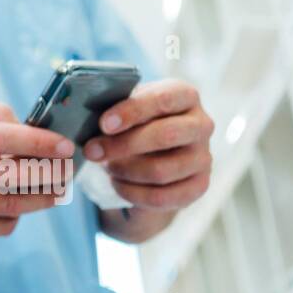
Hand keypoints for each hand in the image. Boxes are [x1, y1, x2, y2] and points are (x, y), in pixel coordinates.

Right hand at [0, 96, 75, 237]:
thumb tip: (30, 129)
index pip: (2, 138)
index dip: (40, 144)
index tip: (66, 146)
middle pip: (11, 177)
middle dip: (49, 174)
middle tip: (68, 170)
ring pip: (11, 205)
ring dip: (42, 198)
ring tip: (56, 189)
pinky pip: (0, 226)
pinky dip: (18, 215)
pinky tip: (20, 203)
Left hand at [84, 79, 213, 210]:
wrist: (152, 152)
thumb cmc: (134, 121)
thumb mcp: (126, 108)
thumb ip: (114, 109)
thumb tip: (88, 120)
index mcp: (185, 96)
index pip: (163, 99)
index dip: (132, 112)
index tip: (103, 124)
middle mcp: (201, 125)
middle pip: (165, 136)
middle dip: (122, 145)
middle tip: (91, 151)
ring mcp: (204, 158)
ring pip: (162, 170)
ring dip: (125, 171)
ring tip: (105, 166)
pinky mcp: (199, 186)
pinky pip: (163, 196)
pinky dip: (133, 193)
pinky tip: (117, 184)